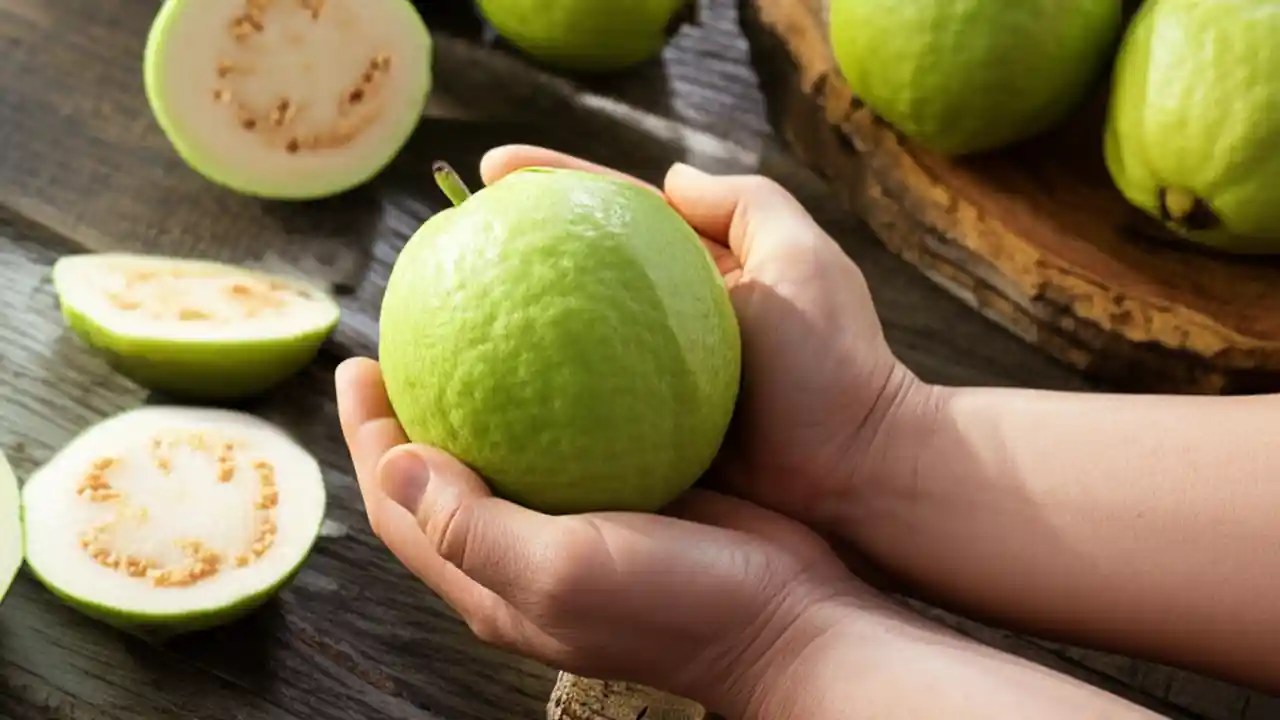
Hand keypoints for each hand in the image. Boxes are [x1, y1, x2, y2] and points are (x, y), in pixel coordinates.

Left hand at [336, 357, 870, 716]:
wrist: (790, 621)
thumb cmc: (676, 608)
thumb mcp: (564, 574)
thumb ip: (472, 528)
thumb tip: (394, 462)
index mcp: (493, 582)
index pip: (401, 508)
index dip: (367, 440)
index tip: (356, 366)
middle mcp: (526, 556)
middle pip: (441, 479)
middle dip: (409, 413)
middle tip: (401, 338)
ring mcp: (580, 528)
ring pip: (505, 456)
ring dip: (477, 401)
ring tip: (472, 331)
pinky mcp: (631, 500)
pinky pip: (572, 441)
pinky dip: (552, 398)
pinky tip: (567, 351)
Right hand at [478, 146, 920, 530]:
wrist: (858, 476)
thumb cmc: (838, 368)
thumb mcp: (803, 262)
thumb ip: (747, 202)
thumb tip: (672, 175)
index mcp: (698, 275)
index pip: (612, 213)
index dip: (552, 184)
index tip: (490, 168)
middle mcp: (664, 324)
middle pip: (573, 273)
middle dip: (510, 250)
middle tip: (448, 235)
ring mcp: (649, 383)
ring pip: (563, 343)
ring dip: (505, 323)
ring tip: (440, 308)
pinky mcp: (643, 440)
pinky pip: (573, 413)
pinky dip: (529, 398)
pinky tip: (478, 395)